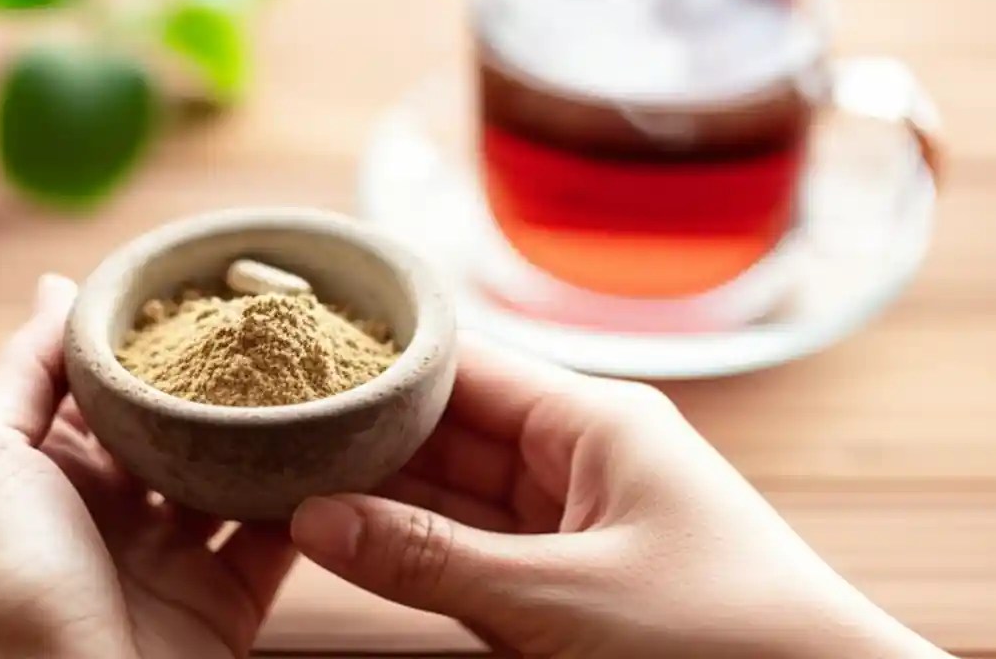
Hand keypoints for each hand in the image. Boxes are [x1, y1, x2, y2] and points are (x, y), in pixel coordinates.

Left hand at [0, 275, 295, 658]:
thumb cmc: (7, 588)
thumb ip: (20, 370)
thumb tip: (61, 288)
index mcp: (41, 472)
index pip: (98, 384)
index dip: (139, 337)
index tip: (190, 285)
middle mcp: (106, 508)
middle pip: (171, 423)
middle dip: (214, 376)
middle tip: (268, 319)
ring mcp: (170, 554)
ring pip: (233, 473)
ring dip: (269, 431)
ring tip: (313, 370)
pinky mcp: (226, 595)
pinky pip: (278, 535)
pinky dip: (310, 498)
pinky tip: (339, 448)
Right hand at [290, 339, 950, 658]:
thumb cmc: (727, 637)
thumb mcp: (565, 599)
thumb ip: (433, 560)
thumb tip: (316, 520)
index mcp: (596, 420)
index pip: (463, 367)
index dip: (378, 364)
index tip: (294, 367)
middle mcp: (579, 455)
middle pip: (449, 426)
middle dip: (365, 432)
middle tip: (268, 428)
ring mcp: (569, 517)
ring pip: (452, 490)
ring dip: (380, 492)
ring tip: (285, 478)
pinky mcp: (564, 576)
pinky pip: (471, 546)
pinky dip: (414, 546)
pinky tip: (348, 535)